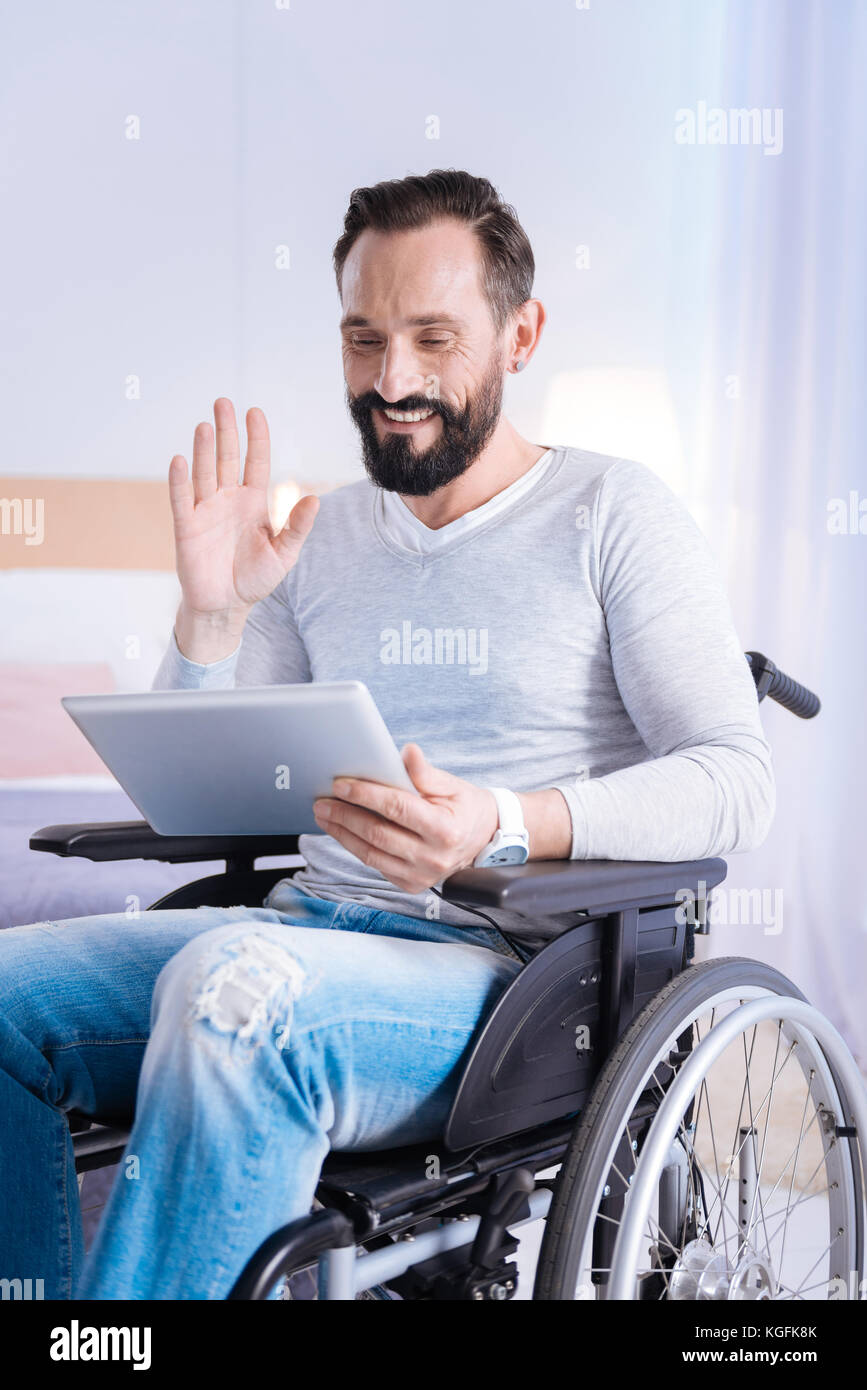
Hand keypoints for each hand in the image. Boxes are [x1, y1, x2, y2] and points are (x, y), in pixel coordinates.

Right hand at [168, 398, 318, 623]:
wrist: (227, 606)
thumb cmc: (255, 578)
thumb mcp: (284, 554)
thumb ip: (297, 527)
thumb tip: (314, 499)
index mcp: (252, 502)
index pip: (255, 461)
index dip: (255, 437)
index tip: (254, 411)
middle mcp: (228, 500)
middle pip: (226, 458)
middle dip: (226, 431)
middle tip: (222, 402)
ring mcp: (206, 511)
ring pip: (204, 474)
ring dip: (203, 450)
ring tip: (205, 425)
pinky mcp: (187, 528)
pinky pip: (182, 500)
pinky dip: (180, 481)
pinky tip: (180, 460)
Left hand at [312, 744, 498, 894]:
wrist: (482, 840)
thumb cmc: (464, 807)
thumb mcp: (452, 785)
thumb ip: (425, 772)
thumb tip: (407, 752)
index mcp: (445, 830)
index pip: (397, 809)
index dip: (366, 795)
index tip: (341, 784)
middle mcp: (433, 858)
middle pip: (378, 834)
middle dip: (345, 815)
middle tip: (322, 800)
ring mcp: (420, 876)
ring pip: (370, 854)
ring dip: (342, 833)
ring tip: (324, 814)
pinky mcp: (410, 884)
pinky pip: (375, 864)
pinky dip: (354, 846)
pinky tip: (341, 830)